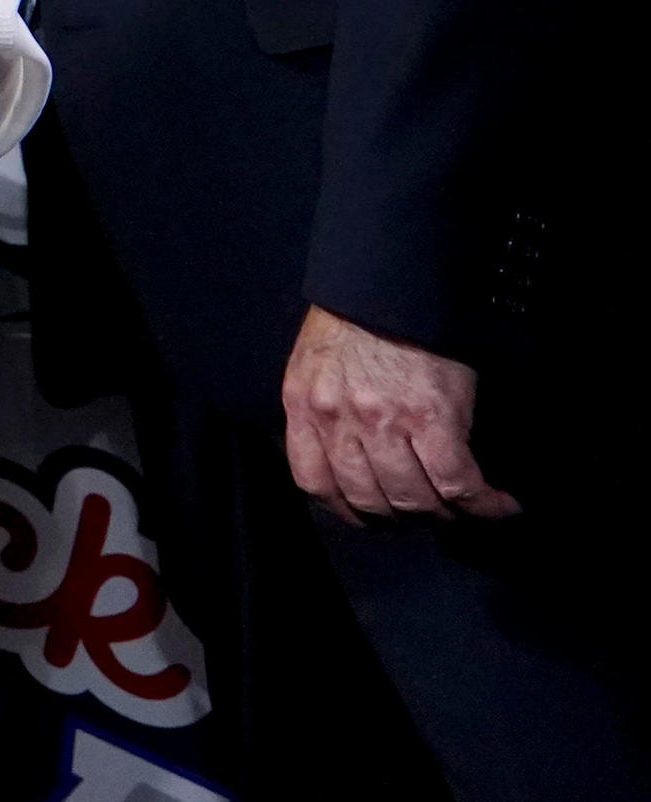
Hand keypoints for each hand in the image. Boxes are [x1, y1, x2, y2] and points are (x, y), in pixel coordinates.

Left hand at [283, 303, 515, 522]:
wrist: (395, 282)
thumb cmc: (356, 320)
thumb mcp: (314, 363)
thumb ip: (320, 408)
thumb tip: (344, 455)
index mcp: (302, 405)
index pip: (314, 483)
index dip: (349, 512)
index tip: (375, 518)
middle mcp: (338, 419)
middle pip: (368, 500)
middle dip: (401, 519)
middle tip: (426, 515)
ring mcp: (384, 421)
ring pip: (413, 500)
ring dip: (443, 516)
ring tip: (463, 511)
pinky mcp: (433, 418)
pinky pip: (457, 482)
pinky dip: (482, 504)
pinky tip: (499, 505)